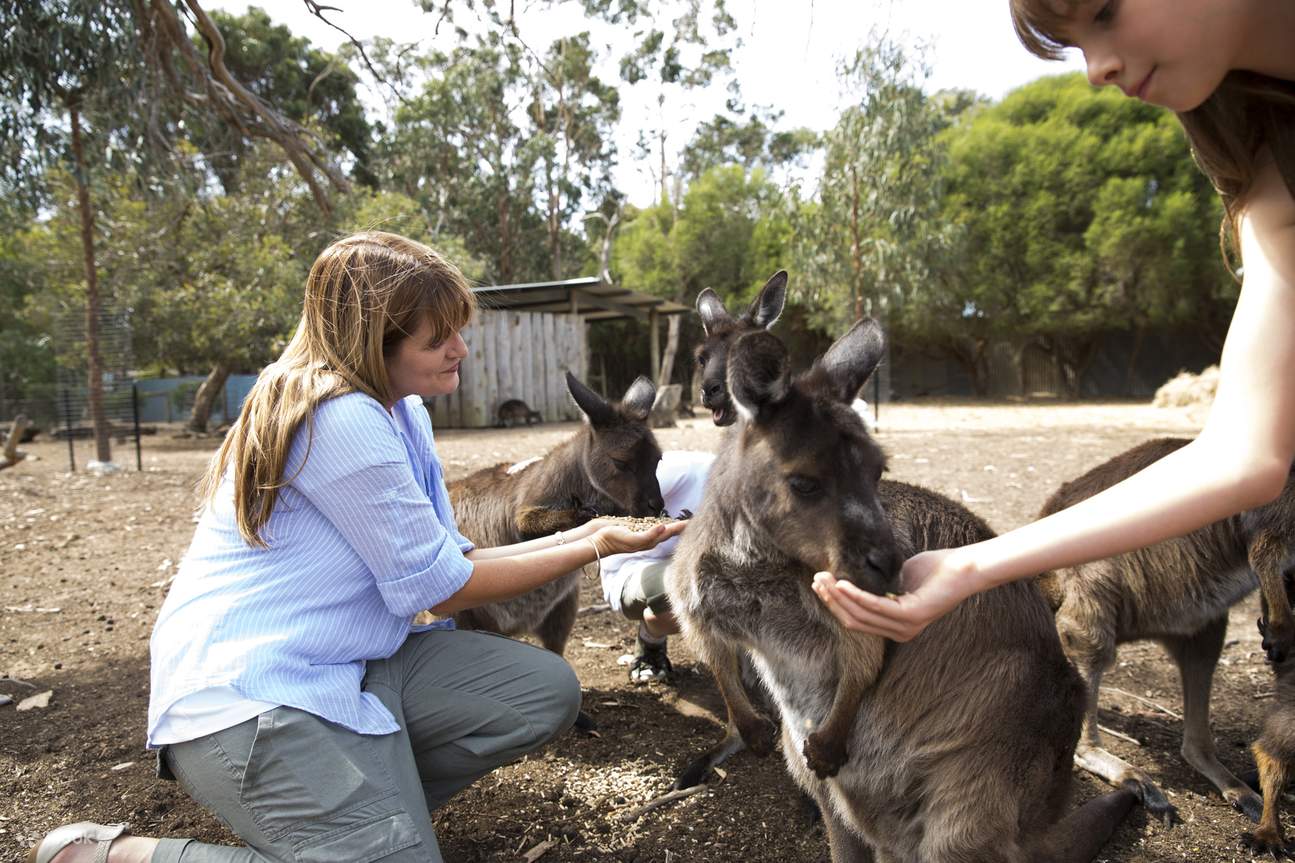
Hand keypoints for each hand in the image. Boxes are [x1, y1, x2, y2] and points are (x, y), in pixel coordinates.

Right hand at [592, 520, 686, 555]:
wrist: (597, 539)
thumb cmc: (614, 540)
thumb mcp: (632, 539)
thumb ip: (648, 535)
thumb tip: (663, 527)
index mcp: (650, 541)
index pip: (670, 532)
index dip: (682, 527)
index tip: (694, 521)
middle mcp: (647, 538)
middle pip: (668, 531)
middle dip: (680, 527)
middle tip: (693, 521)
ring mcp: (640, 533)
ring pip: (660, 529)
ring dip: (671, 526)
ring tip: (680, 523)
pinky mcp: (633, 529)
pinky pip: (649, 526)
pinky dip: (658, 524)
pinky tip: (660, 522)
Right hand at [811, 548, 977, 641]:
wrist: (965, 568)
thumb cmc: (935, 570)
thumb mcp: (899, 579)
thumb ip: (878, 584)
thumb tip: (851, 576)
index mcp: (896, 626)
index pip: (857, 619)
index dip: (835, 603)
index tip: (819, 584)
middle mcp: (900, 632)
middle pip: (854, 619)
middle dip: (831, 600)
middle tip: (815, 580)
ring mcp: (906, 627)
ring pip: (860, 614)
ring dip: (838, 596)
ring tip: (824, 578)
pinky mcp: (912, 616)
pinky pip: (875, 606)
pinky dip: (855, 595)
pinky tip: (842, 583)